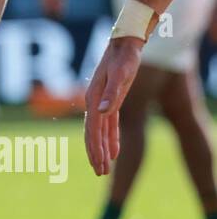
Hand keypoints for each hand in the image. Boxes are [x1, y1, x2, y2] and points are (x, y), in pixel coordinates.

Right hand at [84, 36, 143, 176]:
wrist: (125, 44)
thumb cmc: (124, 57)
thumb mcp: (121, 74)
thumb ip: (113, 93)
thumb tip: (103, 112)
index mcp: (93, 100)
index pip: (92, 130)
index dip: (95, 149)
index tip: (99, 164)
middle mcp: (95, 104)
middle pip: (93, 135)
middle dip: (96, 155)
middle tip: (101, 173)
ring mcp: (102, 104)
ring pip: (100, 133)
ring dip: (102, 150)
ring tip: (105, 169)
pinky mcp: (111, 102)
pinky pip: (109, 126)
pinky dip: (111, 139)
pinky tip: (114, 152)